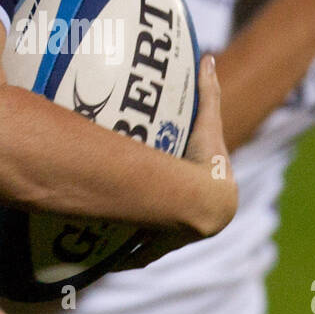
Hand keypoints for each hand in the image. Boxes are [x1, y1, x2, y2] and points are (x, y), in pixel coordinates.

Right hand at [114, 53, 236, 271]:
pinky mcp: (150, 251)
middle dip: (152, 218)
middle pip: (166, 219)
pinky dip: (123, 257)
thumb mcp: (206, 122)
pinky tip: (106, 257)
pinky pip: (134, 256)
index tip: (159, 181)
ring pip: (149, 240)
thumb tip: (208, 56)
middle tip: (127, 206)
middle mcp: (186, 220)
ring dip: (135, 239)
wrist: (203, 202)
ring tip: (108, 230)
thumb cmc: (206, 161)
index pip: (186, 189)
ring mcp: (168, 238)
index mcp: (202, 193)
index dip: (173, 186)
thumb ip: (208, 91)